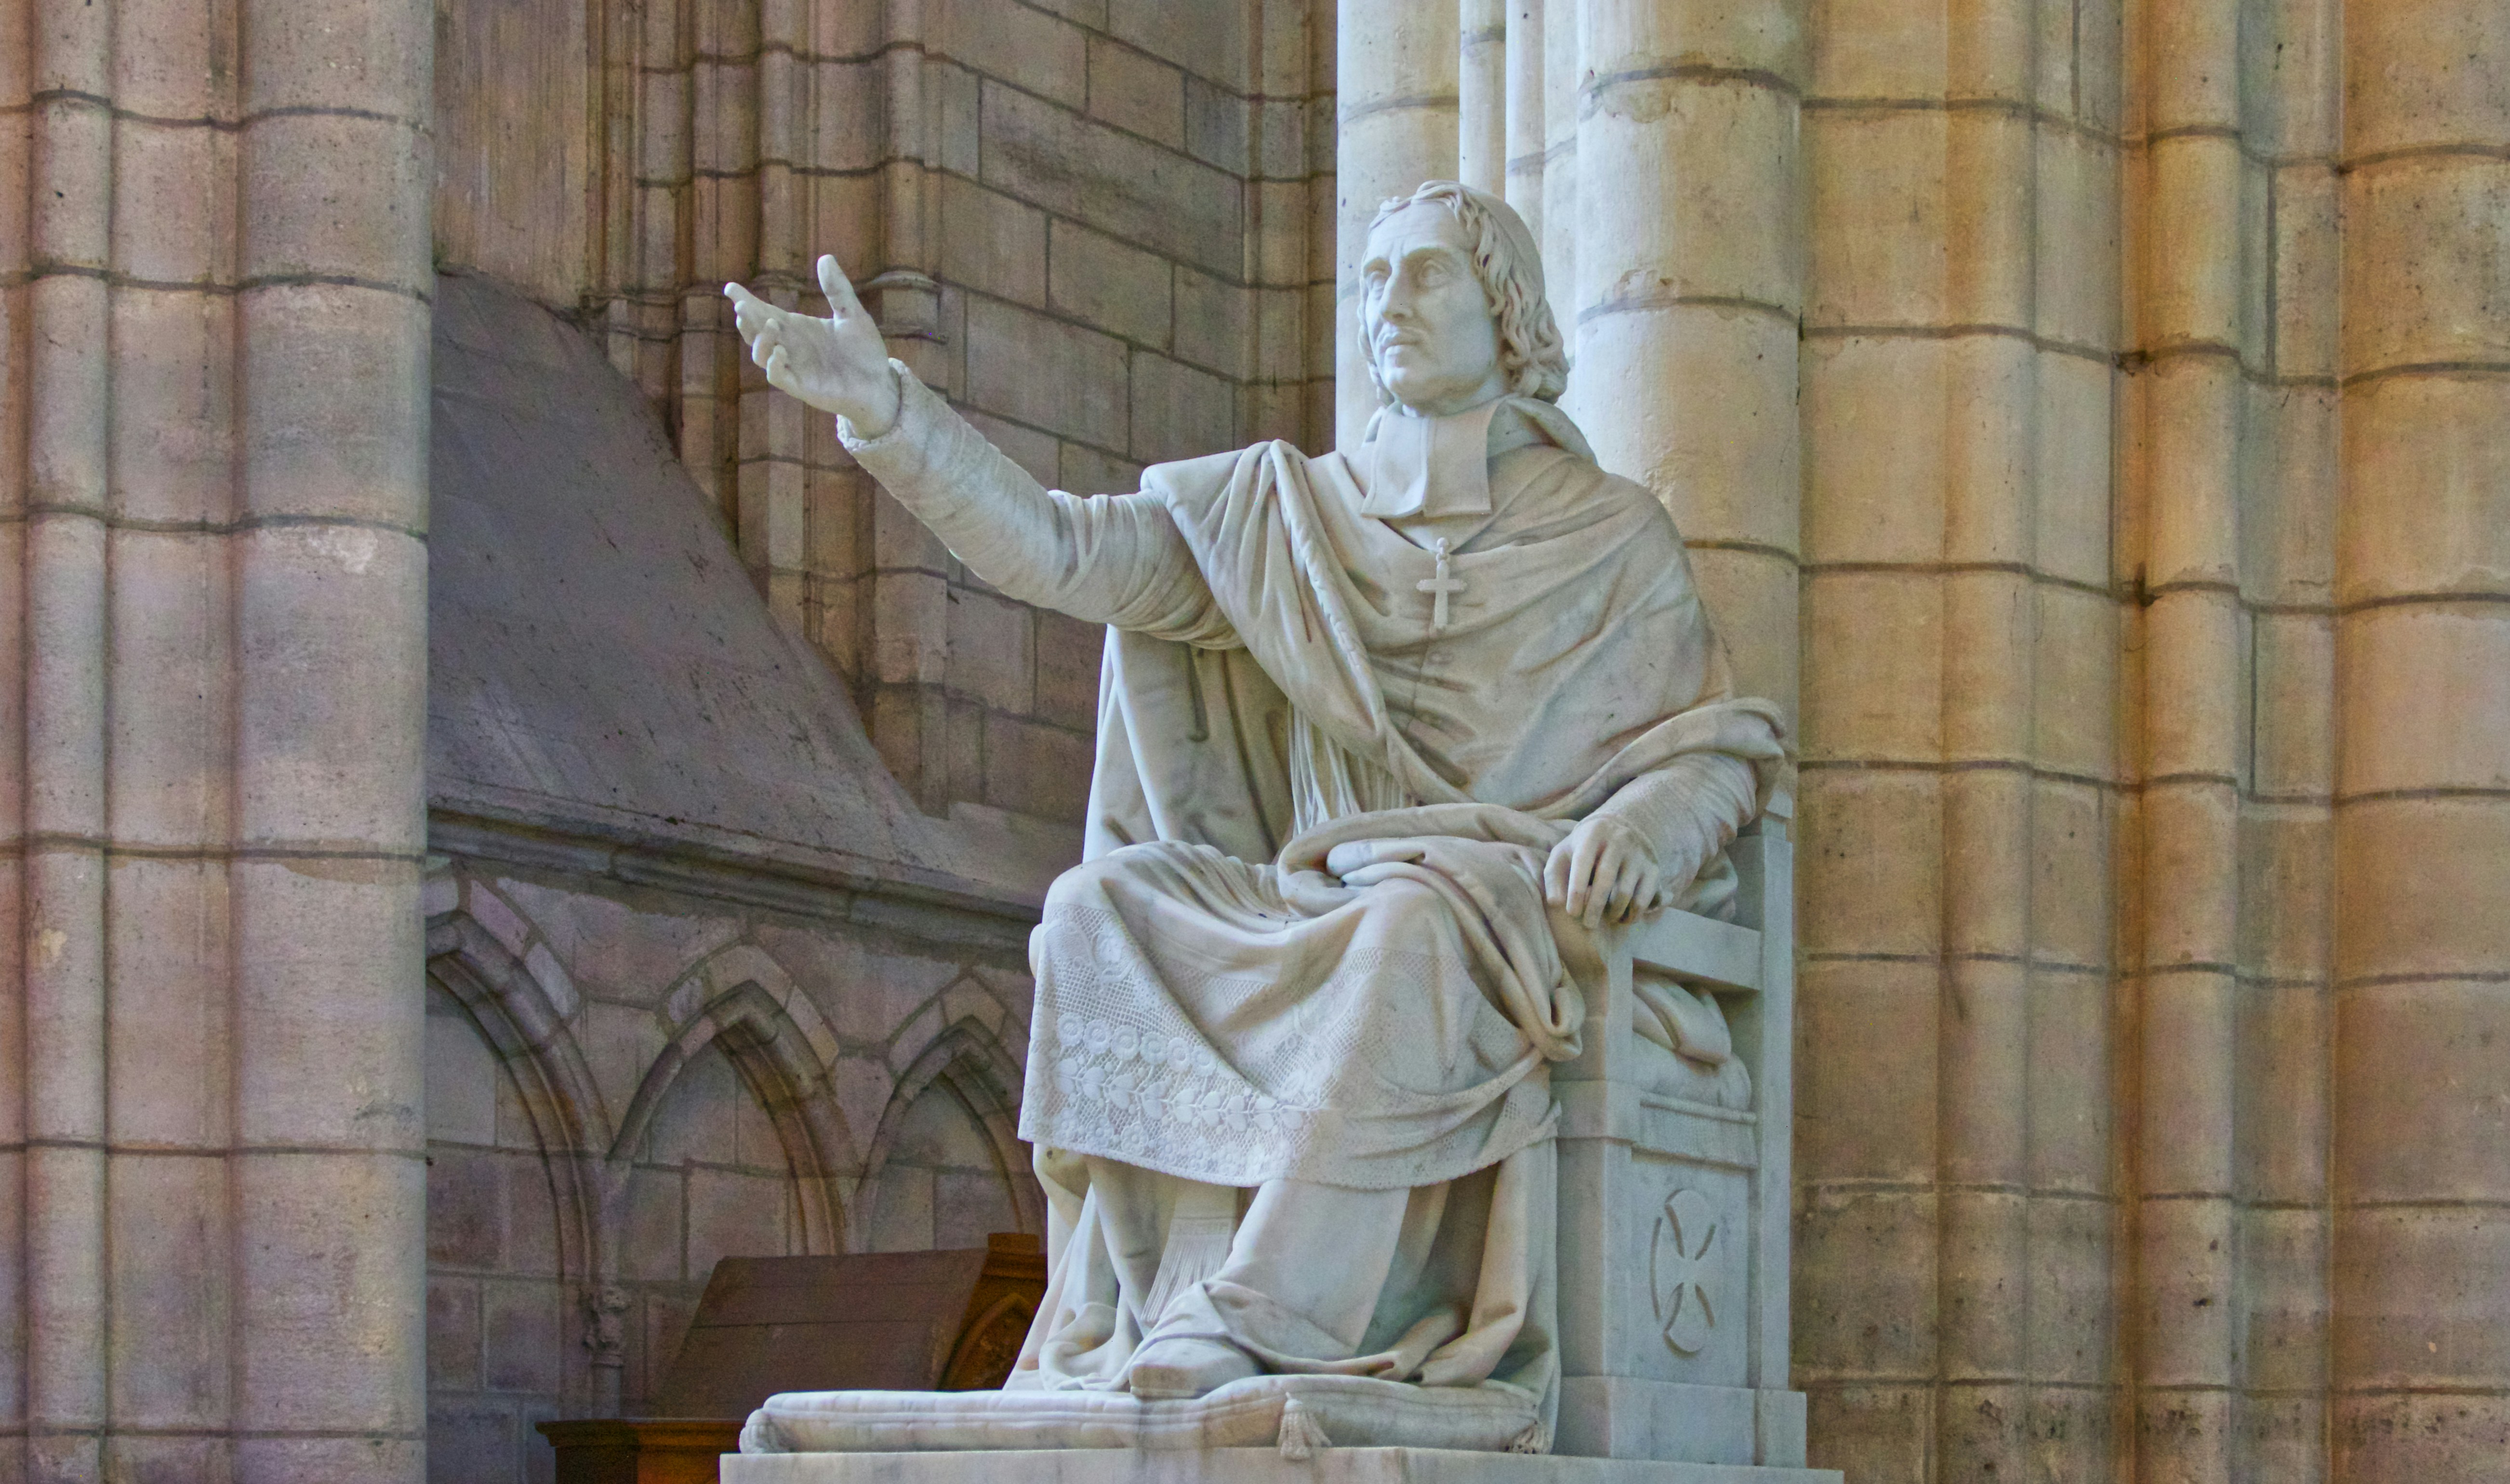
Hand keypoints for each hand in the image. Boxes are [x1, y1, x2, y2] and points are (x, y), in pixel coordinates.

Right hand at [723, 254, 900, 434]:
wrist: (880, 383)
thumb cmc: (864, 351)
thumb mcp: (852, 314)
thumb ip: (838, 289)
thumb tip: (825, 257)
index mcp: (798, 329)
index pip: (765, 312)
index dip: (747, 301)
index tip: (731, 287)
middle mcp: (791, 347)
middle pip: (757, 332)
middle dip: (746, 318)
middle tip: (741, 305)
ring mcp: (794, 368)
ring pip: (761, 355)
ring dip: (760, 339)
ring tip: (770, 322)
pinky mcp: (802, 388)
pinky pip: (778, 377)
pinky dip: (774, 365)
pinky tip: (781, 351)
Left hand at [1542, 815, 1660, 929]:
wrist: (1618, 830)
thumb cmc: (1582, 849)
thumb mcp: (1563, 855)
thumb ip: (1553, 877)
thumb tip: (1555, 902)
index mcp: (1593, 833)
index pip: (1583, 862)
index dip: (1576, 890)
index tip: (1571, 913)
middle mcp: (1619, 840)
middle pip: (1606, 879)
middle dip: (1595, 906)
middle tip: (1588, 925)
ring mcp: (1638, 854)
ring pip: (1626, 891)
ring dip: (1614, 911)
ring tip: (1605, 920)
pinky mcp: (1652, 868)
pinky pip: (1644, 897)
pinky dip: (1634, 913)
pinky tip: (1623, 919)